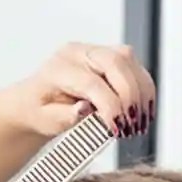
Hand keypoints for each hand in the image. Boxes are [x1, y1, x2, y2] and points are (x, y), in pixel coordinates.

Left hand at [4, 42, 156, 137]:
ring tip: (139, 123)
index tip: (117, 129)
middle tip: (132, 126)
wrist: (36, 102)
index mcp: (58, 68)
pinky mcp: (111, 58)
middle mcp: (78, 54)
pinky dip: (144, 90)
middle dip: (130, 96)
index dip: (109, 106)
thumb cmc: (39, 111)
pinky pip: (135, 68)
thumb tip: (85, 109)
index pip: (91, 81)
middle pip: (115, 63)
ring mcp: (95, 52)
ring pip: (129, 62)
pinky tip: (142, 112)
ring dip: (141, 93)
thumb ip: (64, 116)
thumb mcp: (44, 120)